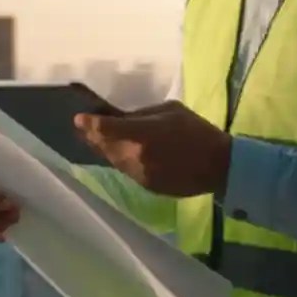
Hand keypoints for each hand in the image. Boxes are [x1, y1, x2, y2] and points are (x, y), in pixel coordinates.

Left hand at [74, 100, 230, 196]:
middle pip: (104, 147)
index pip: (104, 129)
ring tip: (97, 139)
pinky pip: (126, 170)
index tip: (79, 118)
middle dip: (93, 136)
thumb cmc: (196, 131)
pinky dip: (121, 160)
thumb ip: (142, 115)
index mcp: (140, 135)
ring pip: (113, 160)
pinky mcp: (146, 186)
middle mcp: (134, 157)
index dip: (89, 124)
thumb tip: (122, 119)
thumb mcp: (170, 111)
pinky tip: (121, 153)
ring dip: (104, 150)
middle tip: (83, 128)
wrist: (218, 166)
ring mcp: (139, 174)